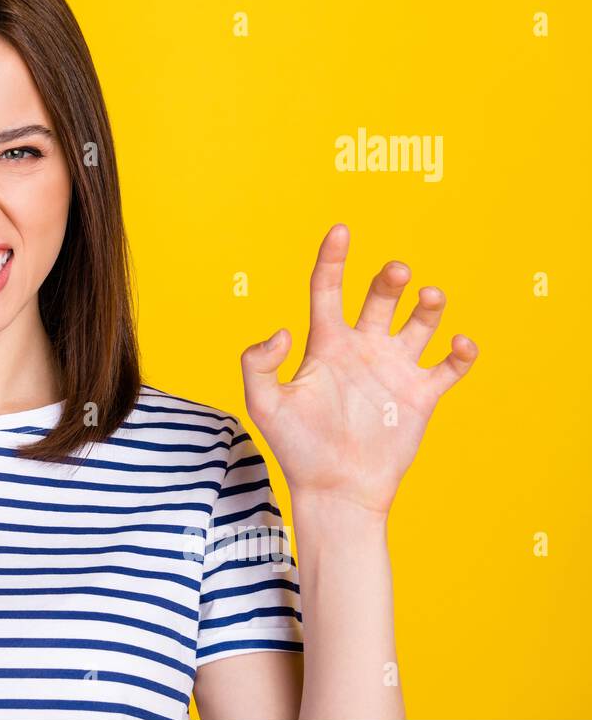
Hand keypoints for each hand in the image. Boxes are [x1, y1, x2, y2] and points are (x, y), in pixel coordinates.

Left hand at [239, 224, 477, 514]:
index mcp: (325, 344)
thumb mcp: (264, 403)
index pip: (327, 289)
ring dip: (427, 307)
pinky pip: (448, 365)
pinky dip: (460, 351)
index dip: (333, 258)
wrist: (334, 489)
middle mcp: (362, 349)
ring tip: (429, 298)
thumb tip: (282, 331)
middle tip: (396, 273)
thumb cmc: (296, 448)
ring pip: (418, 323)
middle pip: (379, 298)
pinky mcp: (421, 394)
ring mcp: (393, 369)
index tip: (340, 230)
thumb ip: (259, 363)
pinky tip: (459, 344)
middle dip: (390, 280)